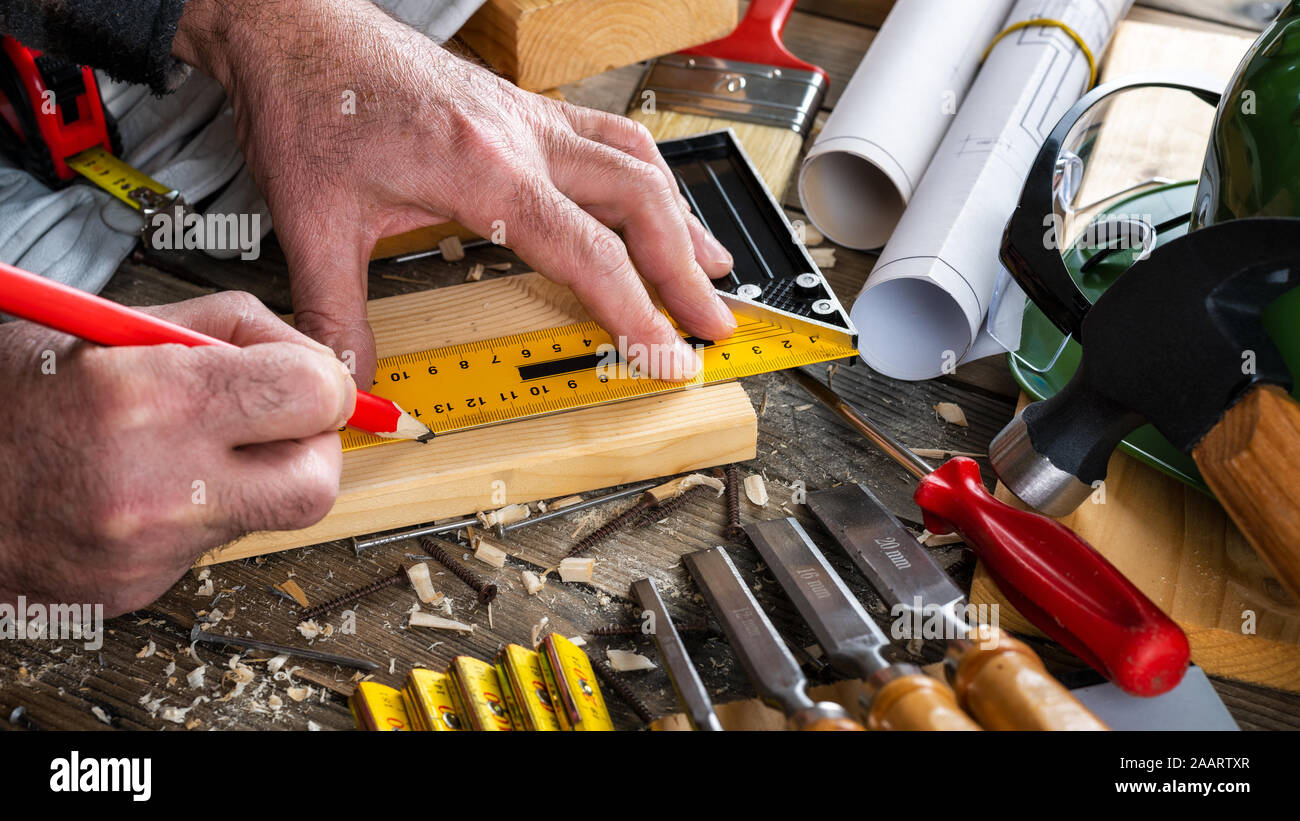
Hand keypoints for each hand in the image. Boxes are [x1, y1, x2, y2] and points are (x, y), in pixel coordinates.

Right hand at [0, 292, 354, 615]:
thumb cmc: (9, 397)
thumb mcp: (108, 324)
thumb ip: (223, 329)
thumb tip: (308, 356)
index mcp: (149, 399)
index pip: (313, 396)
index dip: (322, 382)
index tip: (307, 379)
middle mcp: (156, 485)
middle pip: (317, 480)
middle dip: (314, 446)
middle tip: (282, 422)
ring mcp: (147, 549)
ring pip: (271, 519)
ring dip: (262, 478)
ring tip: (207, 444)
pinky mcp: (137, 589)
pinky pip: (212, 547)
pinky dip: (204, 512)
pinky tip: (157, 484)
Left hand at [172, 0, 735, 385]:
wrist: (298, 27)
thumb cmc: (312, 102)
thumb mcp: (313, 220)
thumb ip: (335, 311)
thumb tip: (350, 380)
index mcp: (481, 168)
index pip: (586, 251)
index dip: (634, 311)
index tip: (667, 356)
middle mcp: (521, 135)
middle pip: (638, 200)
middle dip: (684, 269)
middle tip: (713, 321)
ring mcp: (528, 117)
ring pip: (636, 161)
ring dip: (682, 218)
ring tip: (714, 266)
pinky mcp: (522, 108)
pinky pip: (610, 137)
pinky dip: (648, 175)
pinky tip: (657, 199)